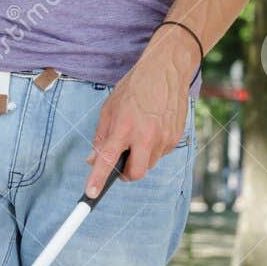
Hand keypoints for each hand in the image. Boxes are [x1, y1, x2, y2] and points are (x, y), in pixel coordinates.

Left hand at [83, 47, 192, 196]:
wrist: (166, 71)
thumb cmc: (134, 88)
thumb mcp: (109, 108)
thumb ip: (101, 136)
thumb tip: (93, 159)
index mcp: (124, 126)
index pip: (108, 159)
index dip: (98, 179)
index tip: (90, 194)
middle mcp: (145, 135)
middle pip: (135, 174)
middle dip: (126, 174)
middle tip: (121, 164)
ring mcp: (163, 138)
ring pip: (148, 164)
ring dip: (140, 158)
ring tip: (139, 134)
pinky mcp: (175, 138)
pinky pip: (160, 154)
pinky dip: (153, 148)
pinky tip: (152, 128)